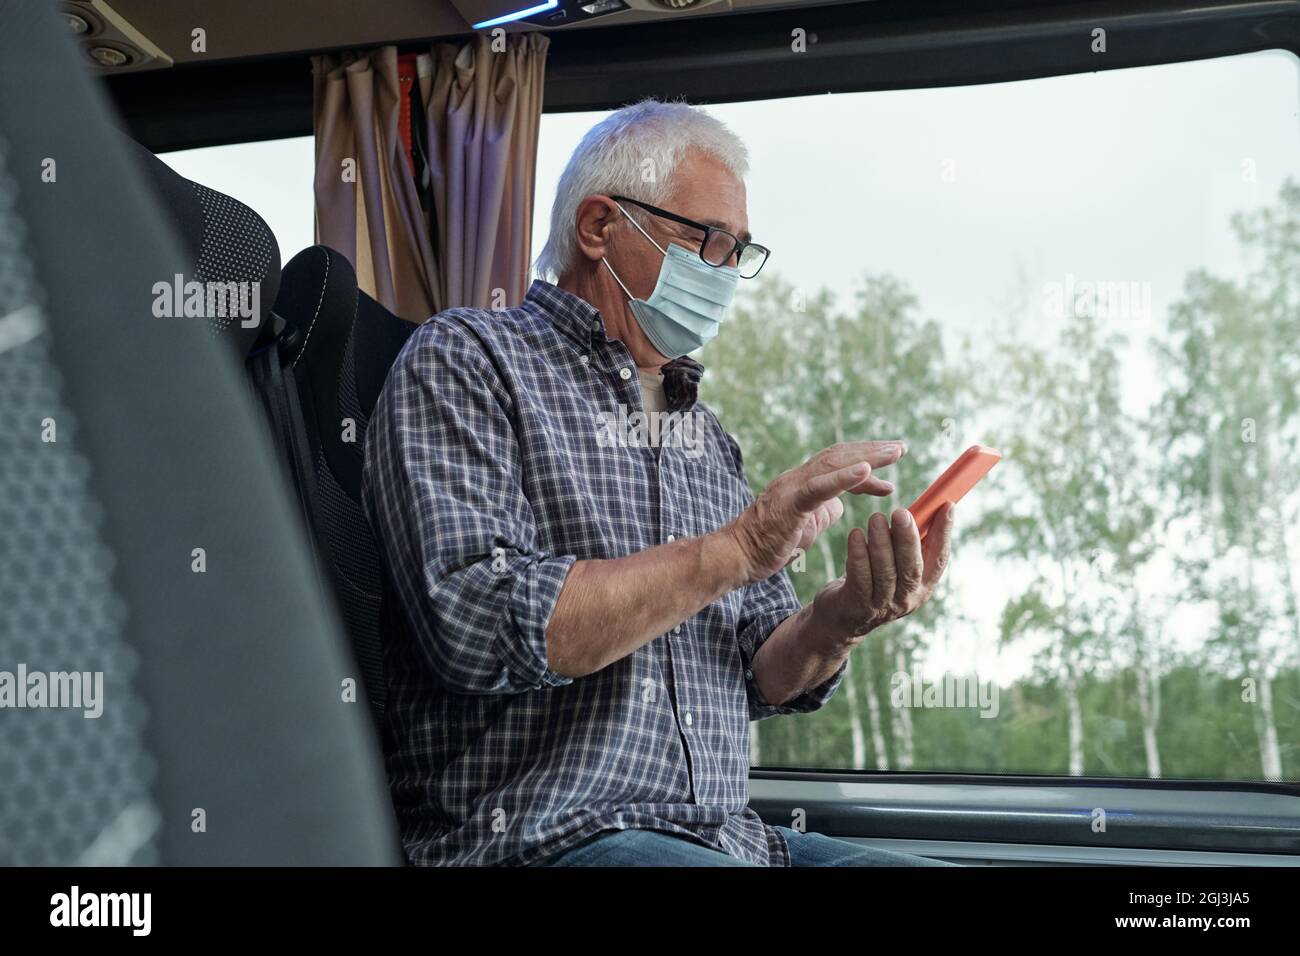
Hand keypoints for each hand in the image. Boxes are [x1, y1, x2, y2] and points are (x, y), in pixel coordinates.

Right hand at [722, 441, 905, 583]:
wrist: (735, 558)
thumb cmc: (765, 546)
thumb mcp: (804, 527)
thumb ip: (821, 511)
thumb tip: (840, 503)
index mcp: (802, 485)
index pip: (838, 465)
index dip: (866, 464)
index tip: (891, 466)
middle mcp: (797, 479)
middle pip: (839, 455)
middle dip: (872, 450)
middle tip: (901, 448)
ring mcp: (792, 488)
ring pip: (833, 463)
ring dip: (867, 456)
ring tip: (895, 452)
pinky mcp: (789, 504)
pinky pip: (819, 486)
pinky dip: (845, 477)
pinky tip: (867, 470)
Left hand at [810, 502, 954, 645]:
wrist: (842, 620)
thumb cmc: (873, 582)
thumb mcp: (897, 566)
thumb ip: (909, 543)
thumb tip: (927, 506)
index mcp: (923, 586)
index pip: (939, 559)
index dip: (944, 533)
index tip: (947, 505)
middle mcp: (907, 597)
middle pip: (912, 567)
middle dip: (908, 538)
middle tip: (901, 512)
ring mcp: (883, 604)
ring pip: (885, 572)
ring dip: (881, 543)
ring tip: (876, 518)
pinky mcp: (857, 605)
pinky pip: (859, 577)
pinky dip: (858, 555)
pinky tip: (855, 534)